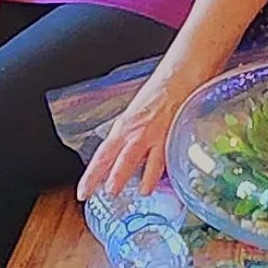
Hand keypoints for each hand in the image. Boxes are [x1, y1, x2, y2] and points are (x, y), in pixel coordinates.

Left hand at [79, 70, 194, 198]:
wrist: (184, 70)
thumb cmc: (164, 85)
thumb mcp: (141, 109)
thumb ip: (134, 130)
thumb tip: (129, 148)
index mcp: (125, 124)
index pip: (103, 155)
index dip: (92, 175)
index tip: (83, 191)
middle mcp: (135, 131)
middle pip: (116, 161)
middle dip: (109, 181)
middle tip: (102, 197)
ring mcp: (153, 135)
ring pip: (137, 162)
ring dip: (133, 179)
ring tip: (137, 194)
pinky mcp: (171, 136)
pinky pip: (162, 161)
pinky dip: (157, 174)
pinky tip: (157, 184)